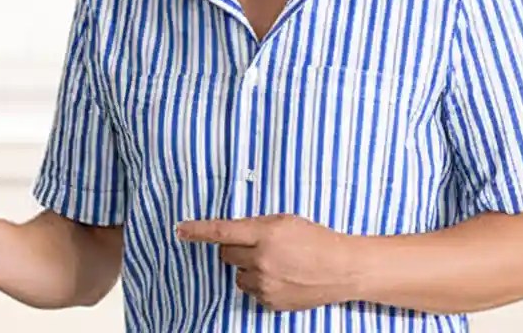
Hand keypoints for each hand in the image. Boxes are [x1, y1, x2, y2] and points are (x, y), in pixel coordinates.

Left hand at [175, 214, 358, 310]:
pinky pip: (251, 291)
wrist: (343, 269)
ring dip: (248, 268)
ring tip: (275, 264)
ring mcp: (265, 284)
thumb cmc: (315, 239)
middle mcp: (261, 260)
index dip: (197, 231)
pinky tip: (281, 278)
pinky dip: (260, 284)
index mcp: (264, 234)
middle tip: (258, 246)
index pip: (221, 232)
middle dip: (236, 249)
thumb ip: (255, 226)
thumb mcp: (284, 221)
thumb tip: (230, 234)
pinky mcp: (271, 302)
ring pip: (237, 275)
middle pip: (226, 254)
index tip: (180, 230)